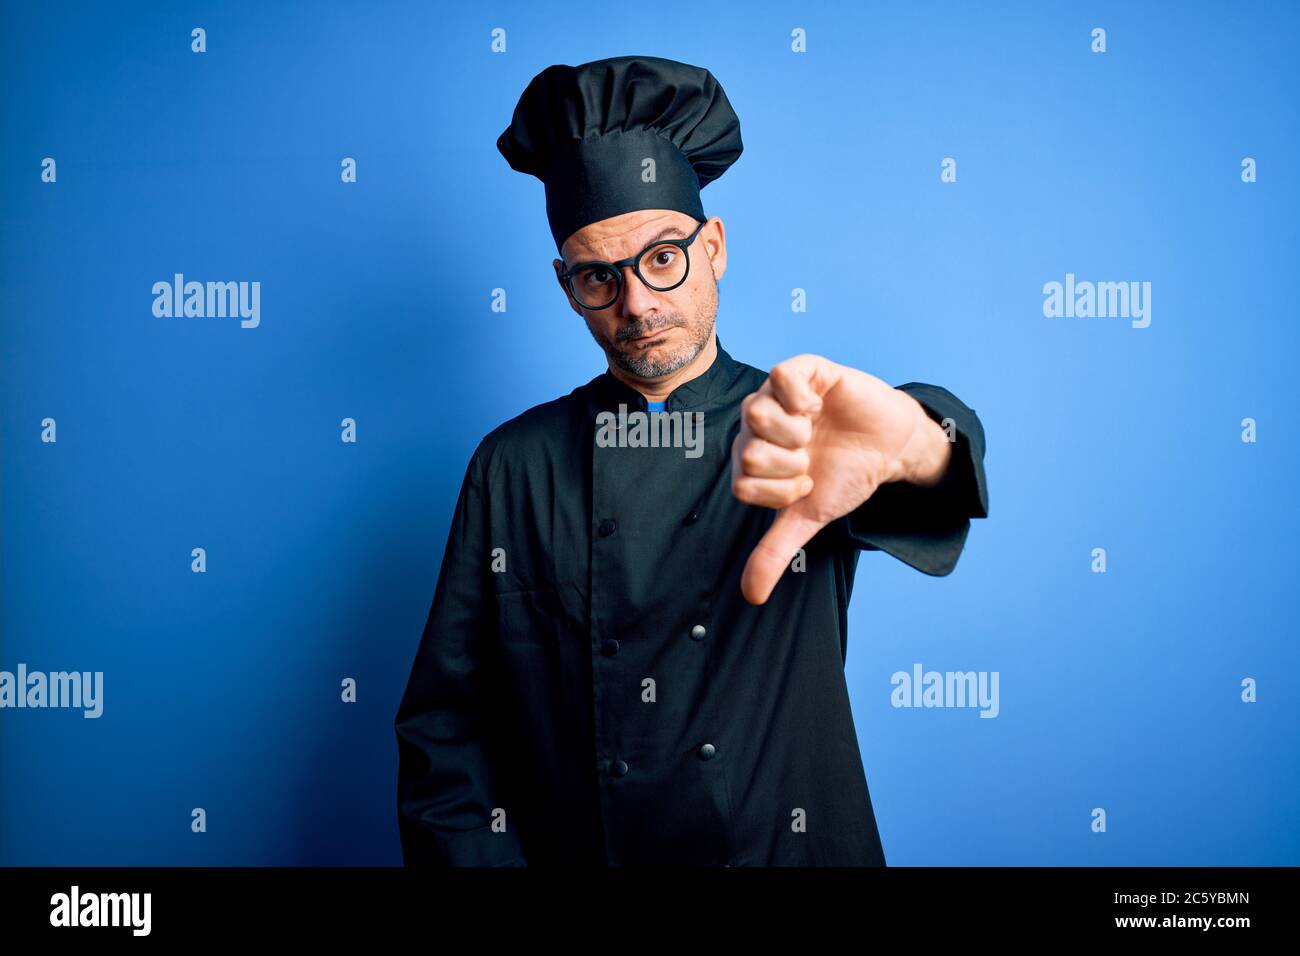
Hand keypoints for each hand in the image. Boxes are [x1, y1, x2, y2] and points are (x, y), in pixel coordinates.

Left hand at [731, 354, 952, 604]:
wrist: (890, 447)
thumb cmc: (844, 476)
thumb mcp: (809, 517)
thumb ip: (776, 551)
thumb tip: (751, 596)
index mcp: (751, 457)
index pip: (742, 484)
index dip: (780, 492)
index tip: (805, 484)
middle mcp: (756, 424)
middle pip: (748, 452)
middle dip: (791, 466)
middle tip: (812, 458)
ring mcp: (777, 394)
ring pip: (757, 415)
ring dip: (796, 435)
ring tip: (814, 433)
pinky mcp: (805, 371)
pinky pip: (782, 376)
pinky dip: (801, 399)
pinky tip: (818, 408)